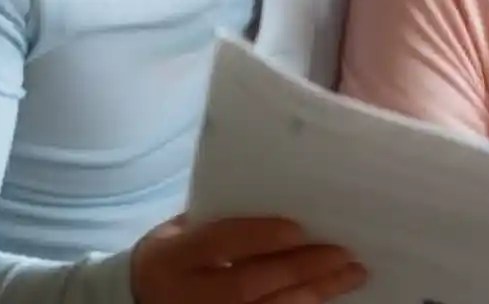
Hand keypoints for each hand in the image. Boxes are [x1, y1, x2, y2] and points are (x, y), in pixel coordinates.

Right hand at [131, 215, 366, 303]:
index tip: (300, 228)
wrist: (138, 300)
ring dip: (313, 294)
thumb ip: (219, 218)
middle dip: (300, 268)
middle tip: (343, 253)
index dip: (261, 237)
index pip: (221, 243)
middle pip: (249, 283)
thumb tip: (282, 195)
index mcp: (175, 256)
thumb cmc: (172, 255)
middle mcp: (188, 293)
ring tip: (350, 275)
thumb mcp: (180, 231)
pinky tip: (327, 296)